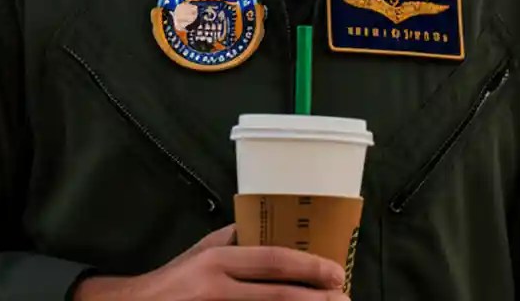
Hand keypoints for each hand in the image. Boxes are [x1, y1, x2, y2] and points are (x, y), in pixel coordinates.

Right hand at [72, 224, 349, 300]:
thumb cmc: (175, 278)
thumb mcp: (203, 250)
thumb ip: (236, 239)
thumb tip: (275, 225)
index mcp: (217, 262)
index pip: (272, 261)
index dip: (308, 267)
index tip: (336, 273)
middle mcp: (216, 289)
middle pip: (277, 296)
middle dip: (315, 299)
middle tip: (344, 298)